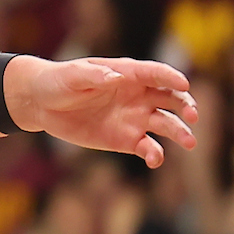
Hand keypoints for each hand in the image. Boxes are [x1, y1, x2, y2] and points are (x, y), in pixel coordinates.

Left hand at [9, 56, 197, 167]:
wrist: (41, 104)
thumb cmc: (58, 82)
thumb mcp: (71, 76)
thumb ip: (94, 75)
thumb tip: (115, 76)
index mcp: (128, 74)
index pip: (156, 74)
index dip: (171, 77)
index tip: (183, 84)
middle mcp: (138, 95)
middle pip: (171, 99)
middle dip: (185, 106)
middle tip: (192, 116)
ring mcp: (134, 118)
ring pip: (166, 124)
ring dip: (179, 132)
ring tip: (189, 142)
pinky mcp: (126, 140)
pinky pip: (147, 147)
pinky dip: (154, 154)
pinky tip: (155, 160)